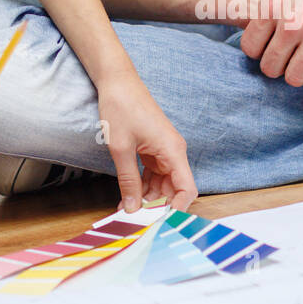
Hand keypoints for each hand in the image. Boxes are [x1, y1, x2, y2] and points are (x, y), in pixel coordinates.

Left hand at [96, 74, 196, 212]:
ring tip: (127, 210)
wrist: (116, 80)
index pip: (186, 189)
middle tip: (137, 220)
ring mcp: (163, 149)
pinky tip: (127, 195)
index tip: (159, 223)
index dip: (177, 209)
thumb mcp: (121, 148)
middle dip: (157, 206)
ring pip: (162, 183)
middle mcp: (173, 151)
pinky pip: (153, 173)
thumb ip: (129, 180)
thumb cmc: (121, 108)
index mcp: (172, 150)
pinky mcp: (153, 147)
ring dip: (147, 197)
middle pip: (174, 189)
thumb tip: (132, 209)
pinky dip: (142, 185)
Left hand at [199, 0, 302, 97]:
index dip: (254, 49)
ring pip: (296, 77)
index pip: (249, 48)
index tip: (264, 45)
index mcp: (271, 5)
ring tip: (300, 66)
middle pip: (271, 67)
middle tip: (282, 59)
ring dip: (296, 75)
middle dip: (273, 66)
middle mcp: (293, 23)